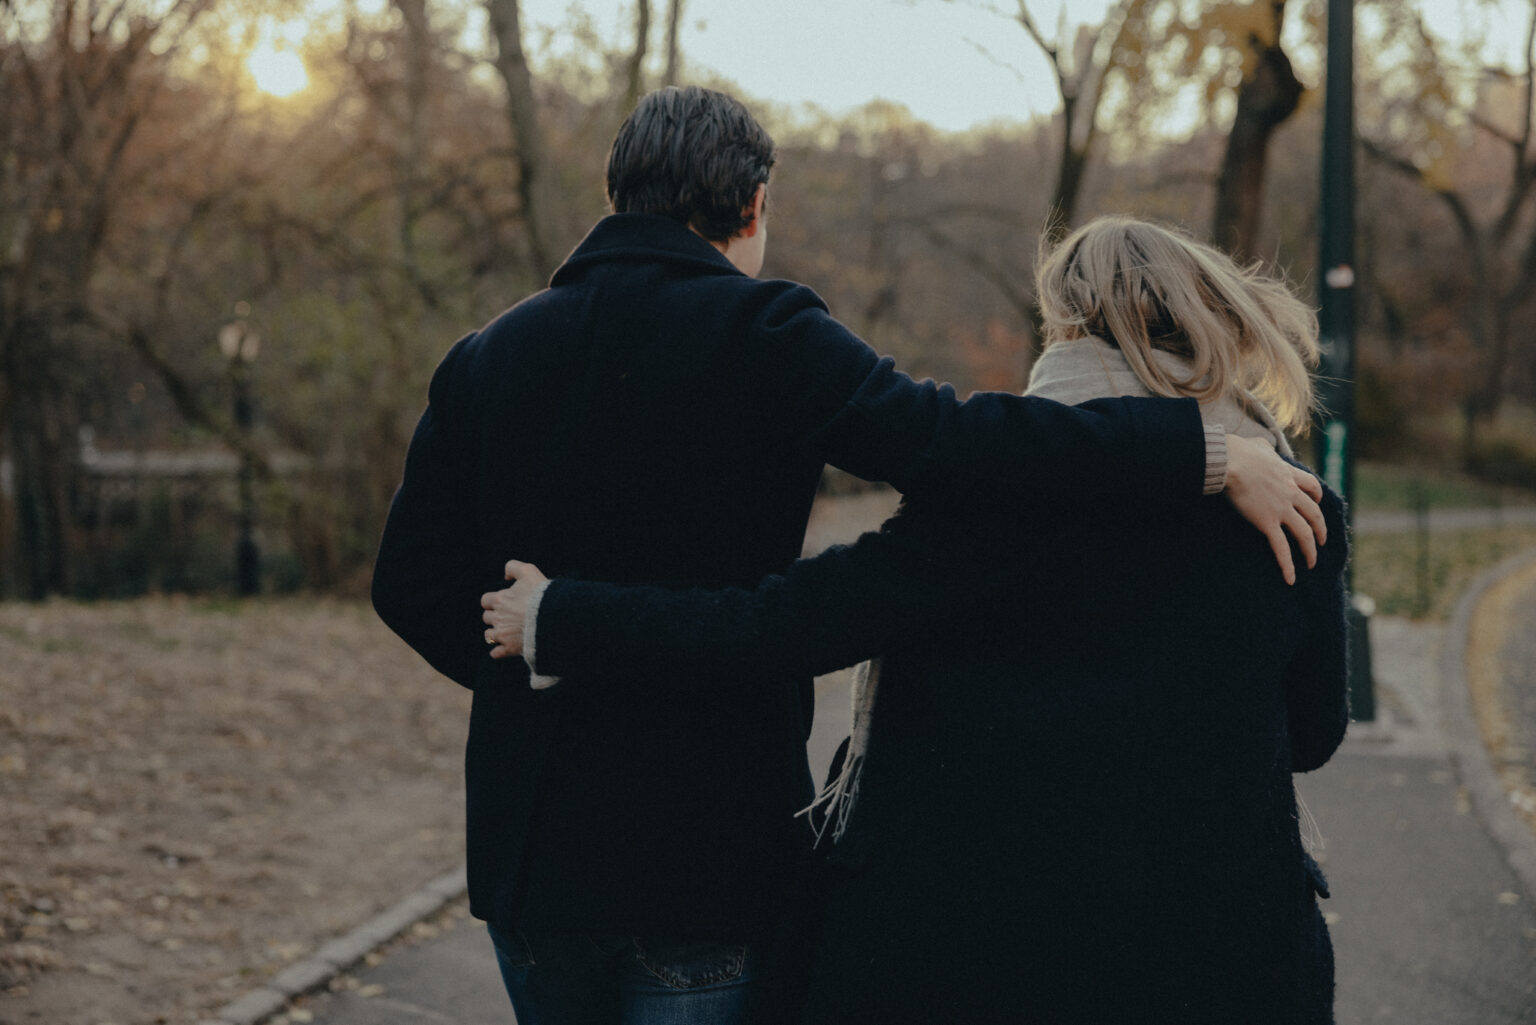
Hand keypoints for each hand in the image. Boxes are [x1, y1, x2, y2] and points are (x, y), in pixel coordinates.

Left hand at [481, 560, 549, 659]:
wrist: (554, 616)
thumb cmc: (542, 593)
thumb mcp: (528, 571)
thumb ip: (513, 567)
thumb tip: (505, 576)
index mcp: (499, 600)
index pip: (485, 600)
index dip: (494, 601)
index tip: (504, 602)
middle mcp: (498, 617)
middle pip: (487, 617)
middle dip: (495, 617)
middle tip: (509, 616)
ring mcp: (503, 634)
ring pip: (489, 635)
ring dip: (495, 633)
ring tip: (507, 632)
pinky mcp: (510, 648)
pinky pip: (496, 653)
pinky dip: (498, 651)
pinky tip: (505, 648)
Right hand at [1223, 434, 1325, 585]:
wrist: (1231, 462)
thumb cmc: (1238, 452)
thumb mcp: (1257, 446)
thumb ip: (1262, 448)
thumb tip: (1256, 445)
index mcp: (1288, 475)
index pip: (1312, 487)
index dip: (1318, 498)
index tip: (1317, 505)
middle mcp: (1290, 493)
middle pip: (1314, 514)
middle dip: (1320, 529)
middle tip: (1321, 541)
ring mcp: (1281, 509)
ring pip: (1304, 533)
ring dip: (1310, 550)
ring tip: (1312, 563)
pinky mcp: (1268, 522)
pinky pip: (1281, 547)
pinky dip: (1288, 565)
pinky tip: (1291, 578)